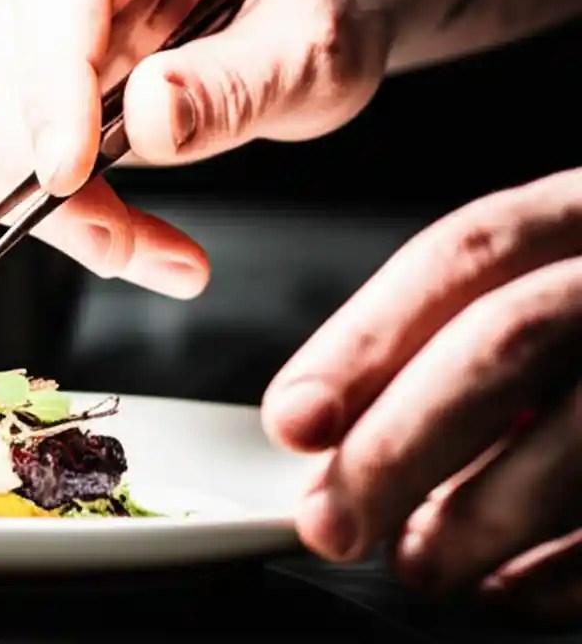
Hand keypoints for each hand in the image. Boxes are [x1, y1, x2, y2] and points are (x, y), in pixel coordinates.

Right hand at [0, 0, 390, 297]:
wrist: (327, 15)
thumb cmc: (323, 2)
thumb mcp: (309, 45)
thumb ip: (234, 83)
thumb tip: (151, 118)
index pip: (56, 1)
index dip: (50, 93)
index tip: (69, 176)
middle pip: (3, 77)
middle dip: (48, 179)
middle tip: (123, 244)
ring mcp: (54, 40)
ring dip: (56, 211)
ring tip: (145, 253)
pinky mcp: (54, 96)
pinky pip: (21, 162)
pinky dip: (65, 215)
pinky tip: (131, 239)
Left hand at [262, 168, 581, 618]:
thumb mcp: (539, 292)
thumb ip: (443, 343)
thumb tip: (322, 431)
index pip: (464, 255)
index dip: (367, 341)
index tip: (294, 420)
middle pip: (510, 339)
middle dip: (402, 443)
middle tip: (330, 524)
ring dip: (482, 517)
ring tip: (417, 566)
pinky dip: (570, 571)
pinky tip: (508, 592)